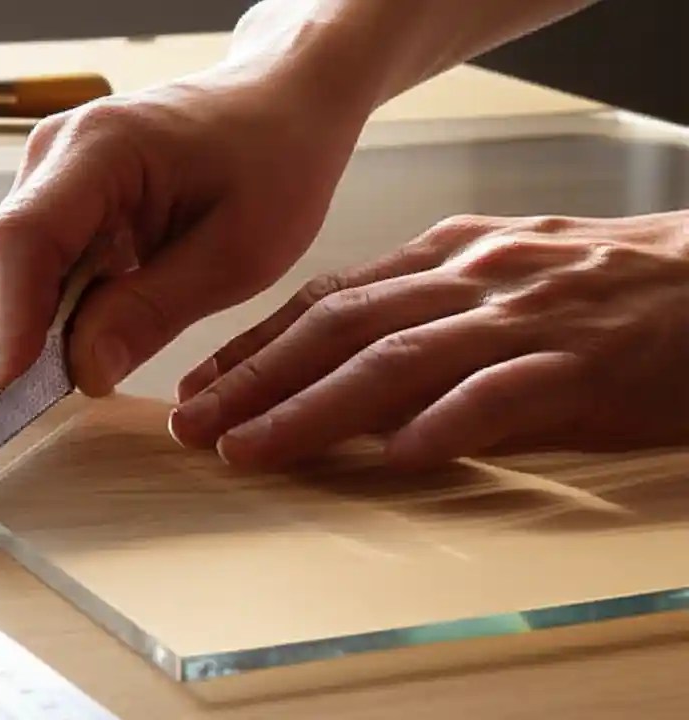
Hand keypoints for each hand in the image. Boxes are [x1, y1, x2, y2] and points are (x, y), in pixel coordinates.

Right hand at [0, 20, 377, 399]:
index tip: (11, 392)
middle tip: (90, 371)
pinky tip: (114, 304)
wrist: (279, 104)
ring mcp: (43, 178)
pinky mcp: (50, 200)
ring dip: (35, 324)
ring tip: (116, 328)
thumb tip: (82, 374)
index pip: (22, 239)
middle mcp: (51, 157)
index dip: (9, 321)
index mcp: (99, 149)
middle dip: (19, 334)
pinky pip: (20, 271)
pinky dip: (51, 308)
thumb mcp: (239, 253)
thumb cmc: (274, 163)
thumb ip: (154, 312)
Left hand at [170, 211, 688, 468]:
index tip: (200, 387)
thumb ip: (420, 319)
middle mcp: (468, 278)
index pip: (326, 300)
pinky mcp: (581, 362)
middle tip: (194, 425)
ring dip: (314, 408)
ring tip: (254, 449)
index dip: (255, 346)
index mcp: (444, 257)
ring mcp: (522, 318)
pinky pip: (502, 394)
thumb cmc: (601, 286)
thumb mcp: (496, 282)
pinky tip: (397, 458)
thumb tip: (336, 376)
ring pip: (397, 359)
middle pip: (340, 328)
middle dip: (256, 379)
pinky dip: (444, 424)